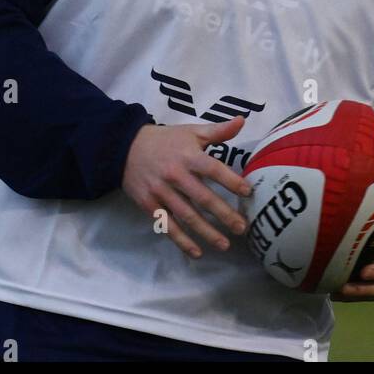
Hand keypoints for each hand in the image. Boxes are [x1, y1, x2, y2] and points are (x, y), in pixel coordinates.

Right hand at [121, 115, 251, 258]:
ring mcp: (161, 192)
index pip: (213, 169)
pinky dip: (181, 241)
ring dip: (206, 232)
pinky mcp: (149, 205)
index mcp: (188, 156)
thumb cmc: (165, 140)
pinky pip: (167, 226)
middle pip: (202, 197)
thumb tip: (242, 120)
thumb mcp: (191, 131)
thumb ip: (218, 130)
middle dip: (223, 214)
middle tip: (241, 227)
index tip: (248, 192)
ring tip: (225, 244)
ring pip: (186, 216)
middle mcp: (175, 175)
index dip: (230, 180)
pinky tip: (196, 252)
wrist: (124, 147)